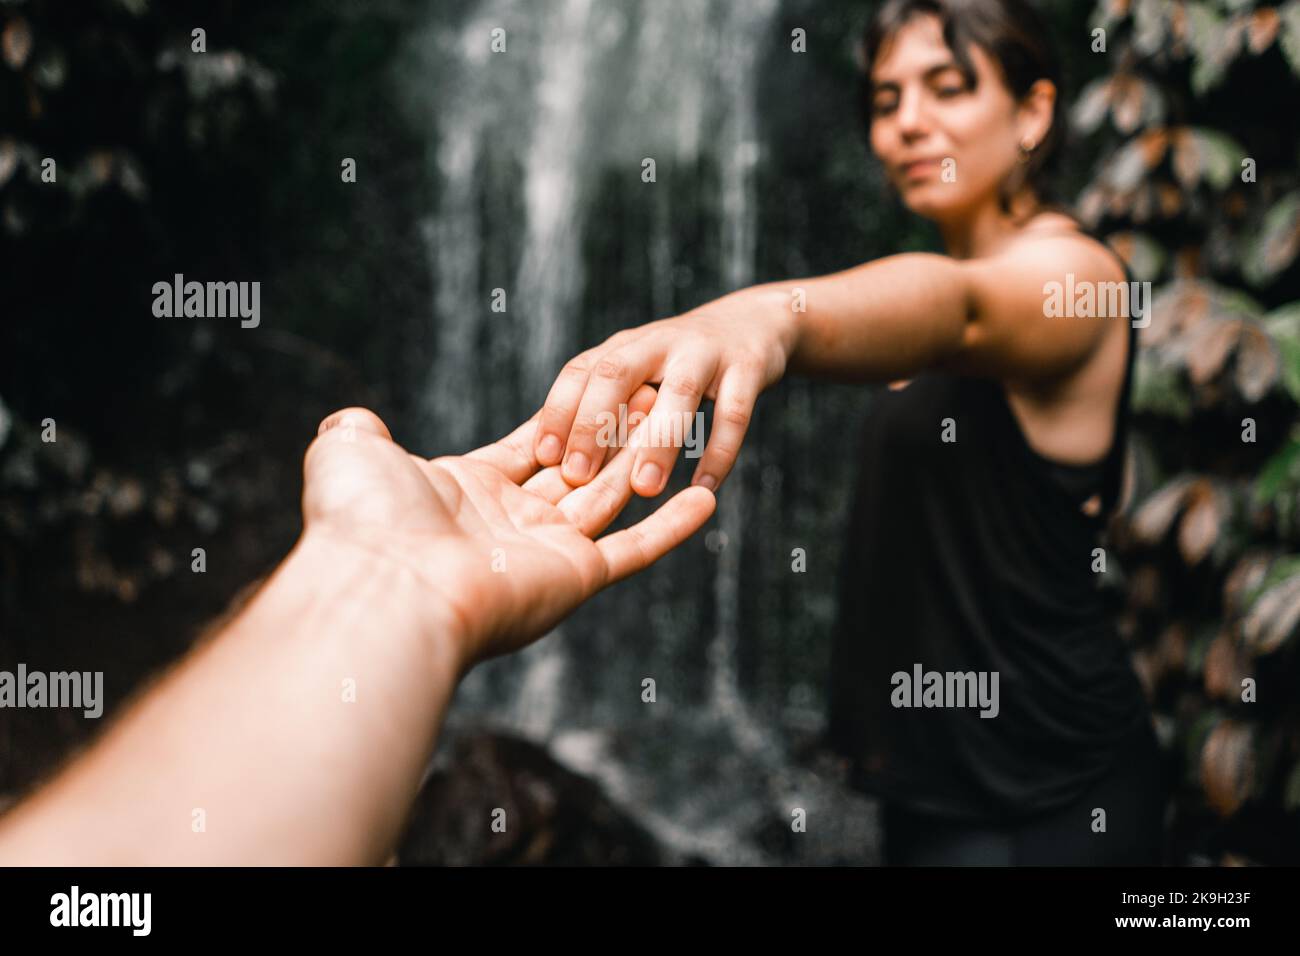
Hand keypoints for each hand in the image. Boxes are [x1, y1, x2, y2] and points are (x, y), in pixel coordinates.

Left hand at [300, 387, 714, 672]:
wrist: (384, 585)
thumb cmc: (363, 521)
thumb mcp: (348, 453)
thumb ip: (360, 432)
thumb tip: (354, 422)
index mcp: (466, 492)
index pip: (527, 447)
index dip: (563, 418)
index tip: (597, 388)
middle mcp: (511, 524)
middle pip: (577, 468)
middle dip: (613, 432)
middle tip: (653, 396)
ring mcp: (546, 552)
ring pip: (612, 497)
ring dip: (647, 461)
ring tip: (684, 420)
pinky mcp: (577, 576)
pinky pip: (637, 547)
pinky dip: (673, 525)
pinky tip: (706, 496)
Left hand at [531, 299, 796, 496]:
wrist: (752, 323)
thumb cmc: (679, 365)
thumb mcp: (637, 371)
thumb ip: (602, 406)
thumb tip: (550, 462)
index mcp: (624, 347)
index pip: (581, 373)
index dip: (558, 412)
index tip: (543, 457)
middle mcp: (658, 343)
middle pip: (617, 373)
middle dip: (594, 424)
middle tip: (578, 476)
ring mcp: (705, 352)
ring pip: (680, 391)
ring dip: (659, 441)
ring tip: (644, 490)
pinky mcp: (747, 367)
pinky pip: (735, 412)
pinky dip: (720, 451)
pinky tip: (704, 487)